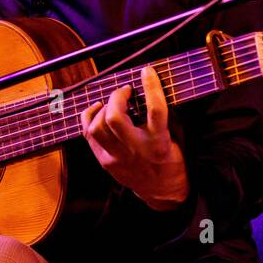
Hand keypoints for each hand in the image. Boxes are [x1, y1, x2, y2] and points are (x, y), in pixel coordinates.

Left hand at [80, 65, 188, 210]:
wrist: (162, 191)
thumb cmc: (169, 160)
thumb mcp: (174, 137)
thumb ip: (161, 116)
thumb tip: (148, 88)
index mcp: (159, 142)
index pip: (156, 110)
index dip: (151, 87)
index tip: (147, 71)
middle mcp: (137, 150)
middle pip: (115, 118)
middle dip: (117, 97)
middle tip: (125, 91)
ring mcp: (117, 158)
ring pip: (97, 128)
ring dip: (102, 108)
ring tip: (111, 102)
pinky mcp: (105, 162)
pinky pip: (88, 136)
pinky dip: (89, 118)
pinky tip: (97, 110)